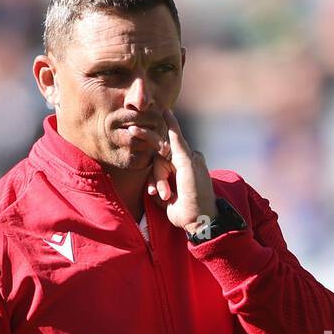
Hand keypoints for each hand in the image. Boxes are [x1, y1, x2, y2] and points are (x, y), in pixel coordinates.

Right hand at [146, 109, 216, 234]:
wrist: (197, 218)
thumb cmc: (195, 190)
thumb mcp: (187, 164)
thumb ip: (177, 142)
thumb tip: (170, 115)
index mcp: (187, 156)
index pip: (166, 143)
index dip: (151, 135)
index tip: (136, 126)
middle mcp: (180, 165)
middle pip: (157, 160)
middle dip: (159, 173)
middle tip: (155, 177)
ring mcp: (172, 178)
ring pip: (154, 173)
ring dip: (158, 184)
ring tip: (167, 196)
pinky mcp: (165, 190)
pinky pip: (153, 184)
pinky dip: (155, 190)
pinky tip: (162, 198)